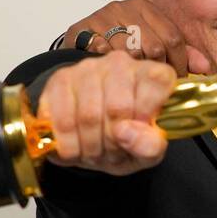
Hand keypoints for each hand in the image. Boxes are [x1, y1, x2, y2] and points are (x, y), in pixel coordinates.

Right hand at [37, 52, 177, 174]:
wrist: (92, 138)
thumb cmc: (128, 140)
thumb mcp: (149, 151)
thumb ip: (150, 146)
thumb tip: (126, 133)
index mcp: (153, 75)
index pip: (156, 82)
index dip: (146, 116)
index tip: (138, 136)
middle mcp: (121, 64)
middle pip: (117, 107)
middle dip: (114, 142)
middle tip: (113, 153)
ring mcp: (88, 69)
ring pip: (87, 115)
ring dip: (90, 147)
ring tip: (95, 153)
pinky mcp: (60, 80)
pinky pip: (61, 119)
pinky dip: (67, 144)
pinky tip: (75, 149)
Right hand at [62, 0, 211, 75]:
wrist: (80, 42)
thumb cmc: (119, 45)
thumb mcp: (151, 44)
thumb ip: (180, 54)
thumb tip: (206, 68)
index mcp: (147, 8)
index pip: (173, 37)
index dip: (178, 64)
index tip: (175, 81)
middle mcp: (125, 7)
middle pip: (155, 46)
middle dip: (156, 72)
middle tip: (153, 87)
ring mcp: (103, 16)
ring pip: (131, 52)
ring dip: (133, 73)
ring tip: (133, 83)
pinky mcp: (83, 28)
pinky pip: (103, 52)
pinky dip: (109, 66)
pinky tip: (110, 74)